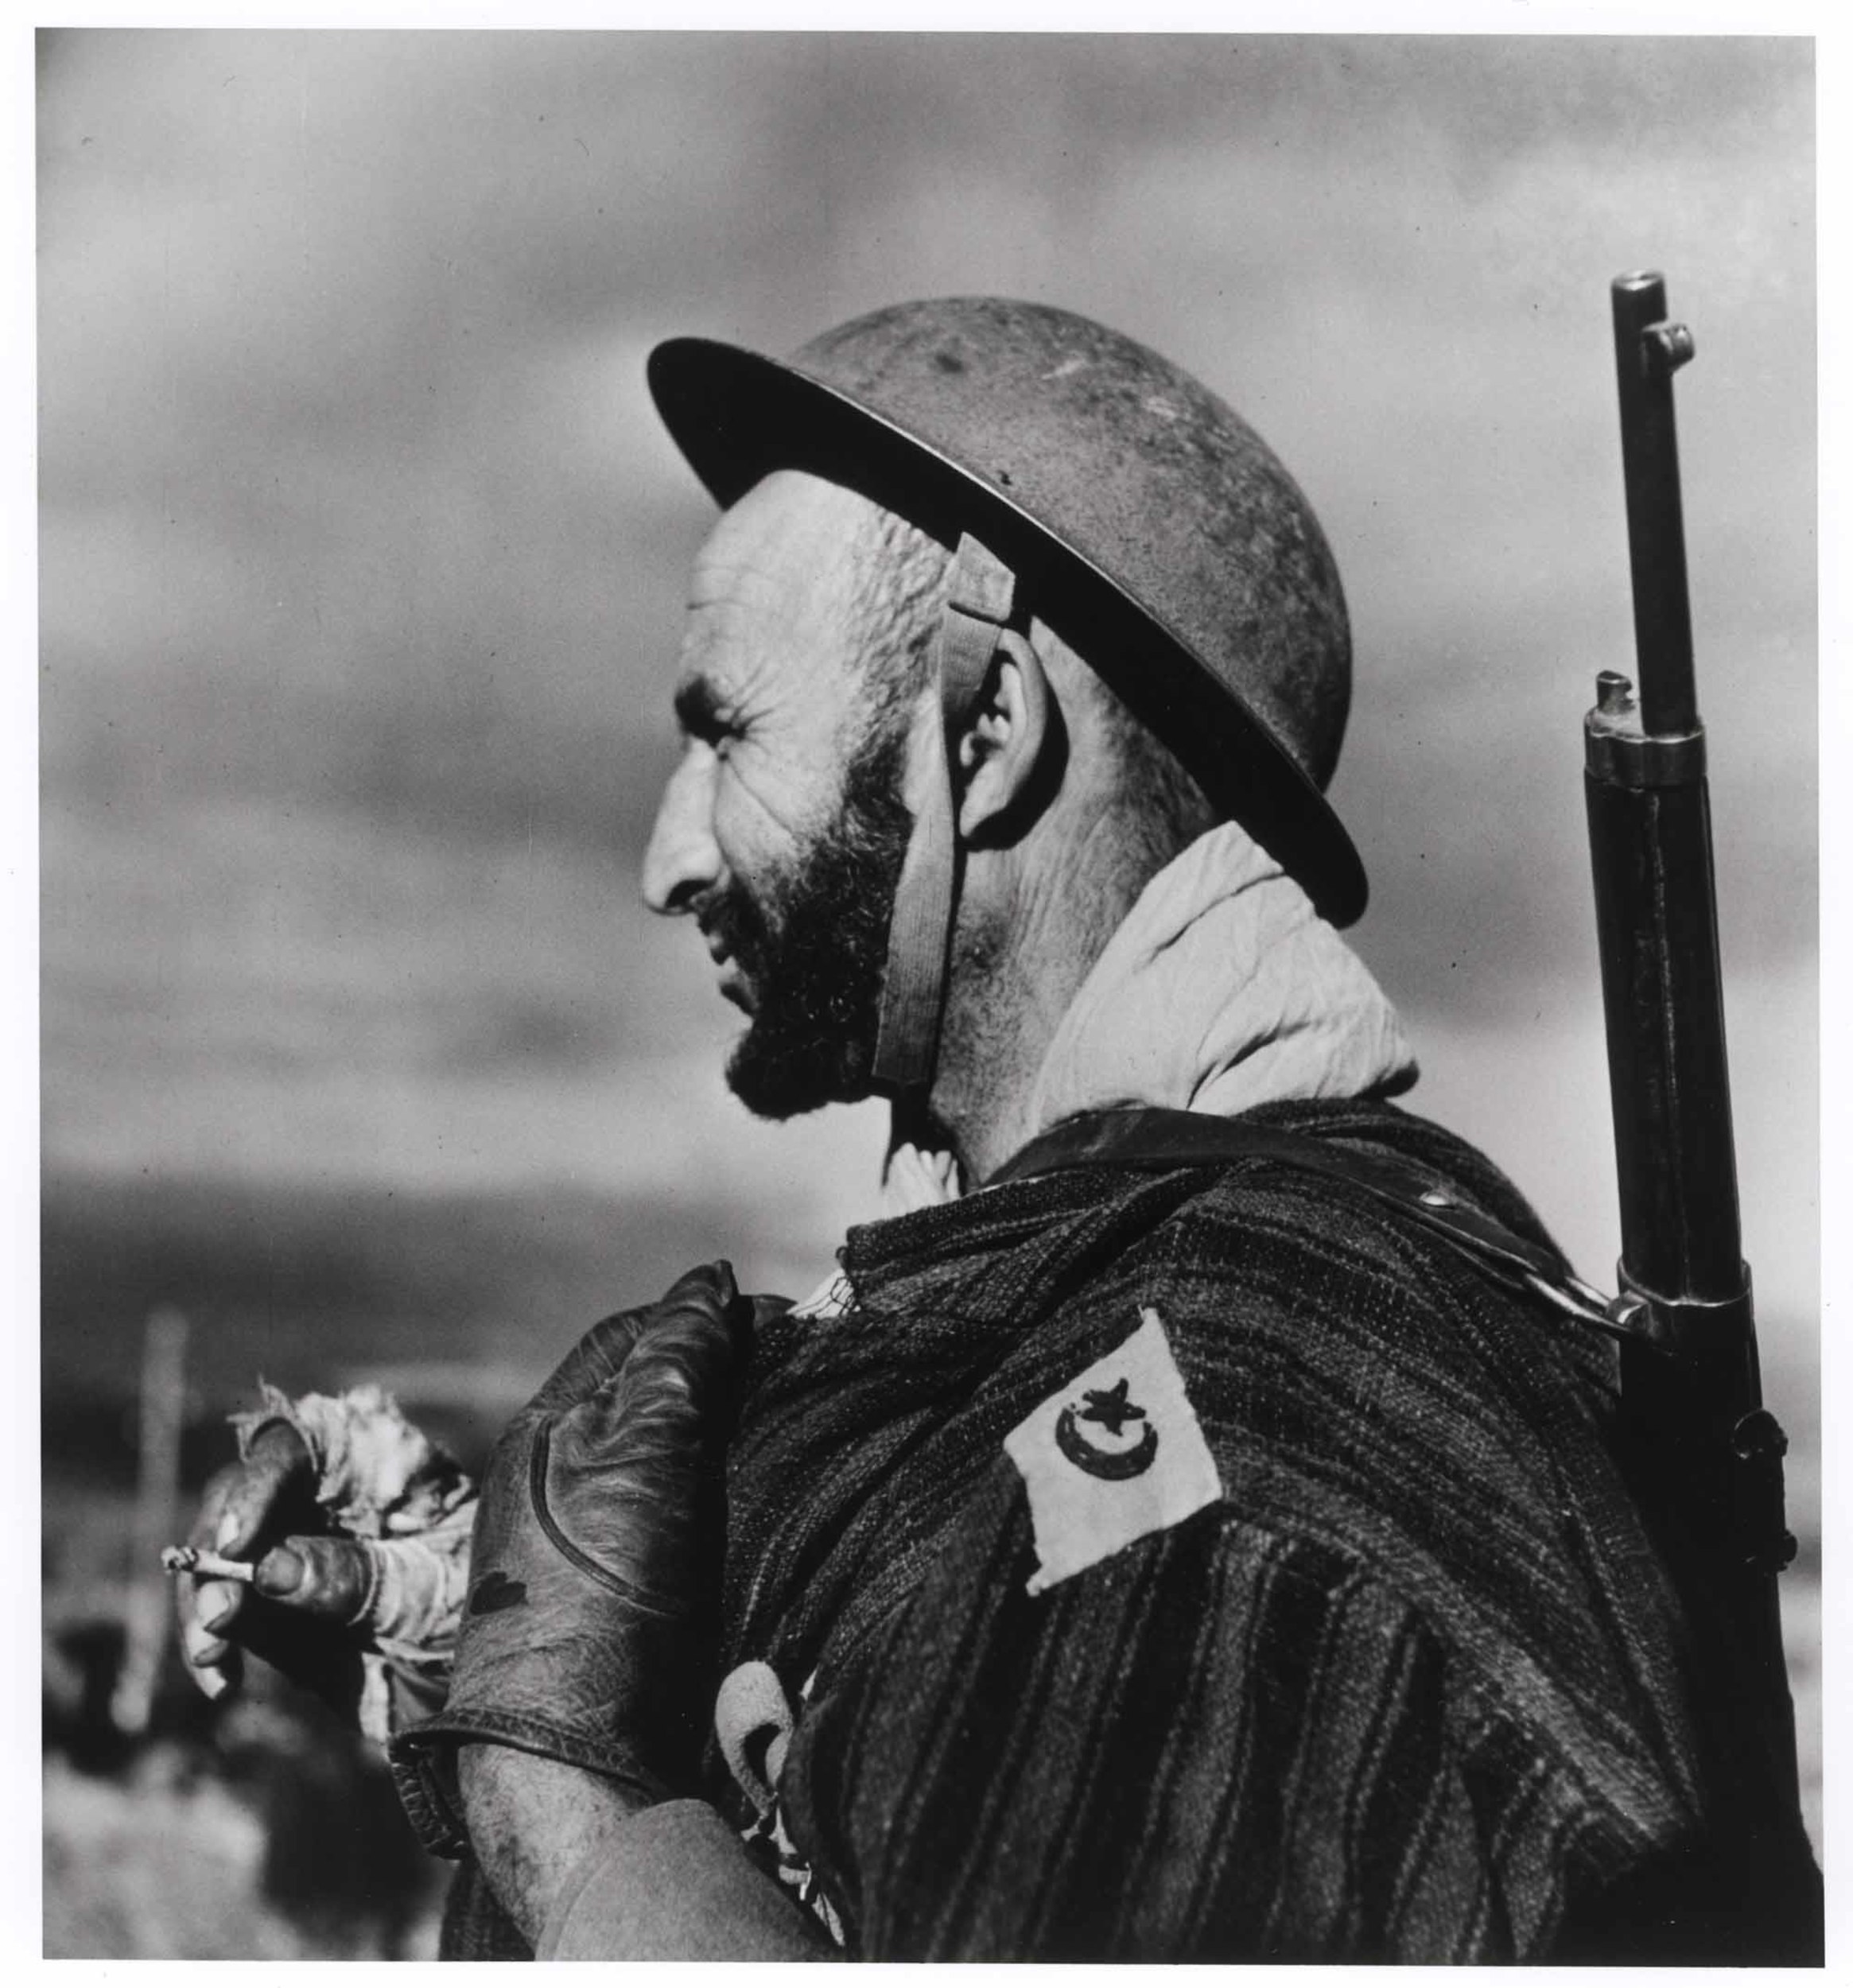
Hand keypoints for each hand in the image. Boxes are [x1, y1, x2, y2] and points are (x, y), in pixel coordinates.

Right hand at [178, 1414, 472, 1733]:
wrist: (503, 1663)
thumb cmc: (488, 1598)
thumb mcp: (432, 1587)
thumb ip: (353, 1579)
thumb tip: (267, 1572)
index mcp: (369, 1461)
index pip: (294, 1447)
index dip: (255, 1487)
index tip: (237, 1546)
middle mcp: (321, 1495)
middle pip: (237, 1499)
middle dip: (215, 1558)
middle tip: (215, 1619)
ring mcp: (295, 1548)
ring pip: (219, 1559)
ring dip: (204, 1608)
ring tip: (211, 1661)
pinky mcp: (280, 1604)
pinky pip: (231, 1612)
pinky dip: (216, 1644)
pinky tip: (221, 1681)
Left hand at [390, 1262, 749, 1853]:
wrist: (578, 1760)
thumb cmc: (594, 1593)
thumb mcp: (638, 1451)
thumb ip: (675, 1360)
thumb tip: (710, 1282)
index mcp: (550, 1428)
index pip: (636, 1336)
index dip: (704, 1316)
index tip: (779, 1322)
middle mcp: (567, 1478)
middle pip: (659, 1396)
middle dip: (727, 1377)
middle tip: (801, 1376)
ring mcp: (599, 1541)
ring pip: (682, 1458)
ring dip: (738, 1439)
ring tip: (802, 1433)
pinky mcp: (635, 1598)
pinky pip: (695, 1520)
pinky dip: (737, 1499)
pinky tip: (777, 1503)